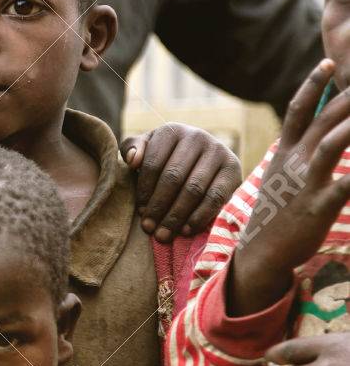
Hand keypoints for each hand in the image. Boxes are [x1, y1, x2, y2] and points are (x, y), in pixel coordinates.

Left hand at [121, 122, 241, 242]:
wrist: (205, 158)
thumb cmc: (167, 157)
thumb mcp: (147, 149)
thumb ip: (132, 149)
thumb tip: (132, 159)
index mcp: (172, 131)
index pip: (153, 164)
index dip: (145, 191)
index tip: (140, 212)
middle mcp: (197, 136)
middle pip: (173, 177)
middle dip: (159, 206)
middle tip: (149, 228)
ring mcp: (218, 151)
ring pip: (193, 189)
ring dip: (176, 215)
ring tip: (164, 234)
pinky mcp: (233, 169)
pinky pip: (215, 197)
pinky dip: (199, 216)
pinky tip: (186, 230)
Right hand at [230, 59, 349, 315]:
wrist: (260, 253)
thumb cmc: (277, 214)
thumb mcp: (281, 177)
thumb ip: (298, 154)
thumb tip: (315, 135)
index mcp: (284, 154)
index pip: (299, 110)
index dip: (312, 84)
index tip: (327, 61)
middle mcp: (294, 163)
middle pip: (323, 121)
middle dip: (346, 97)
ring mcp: (306, 183)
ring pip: (330, 145)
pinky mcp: (319, 207)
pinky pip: (344, 186)